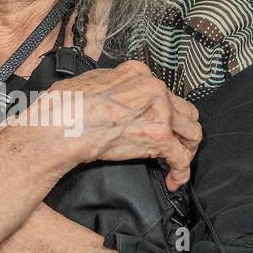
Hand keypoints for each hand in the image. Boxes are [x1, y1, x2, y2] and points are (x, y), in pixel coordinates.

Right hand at [35, 60, 201, 189]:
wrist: (60, 125)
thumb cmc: (65, 106)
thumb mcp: (91, 81)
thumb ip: (113, 86)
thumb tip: (114, 95)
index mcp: (136, 73)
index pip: (163, 92)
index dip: (163, 112)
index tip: (157, 124)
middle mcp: (153, 87)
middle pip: (184, 111)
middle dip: (180, 131)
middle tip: (172, 146)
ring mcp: (159, 111)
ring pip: (192, 132)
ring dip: (185, 150)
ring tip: (175, 164)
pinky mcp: (159, 136)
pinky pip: (181, 158)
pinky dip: (180, 172)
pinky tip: (173, 180)